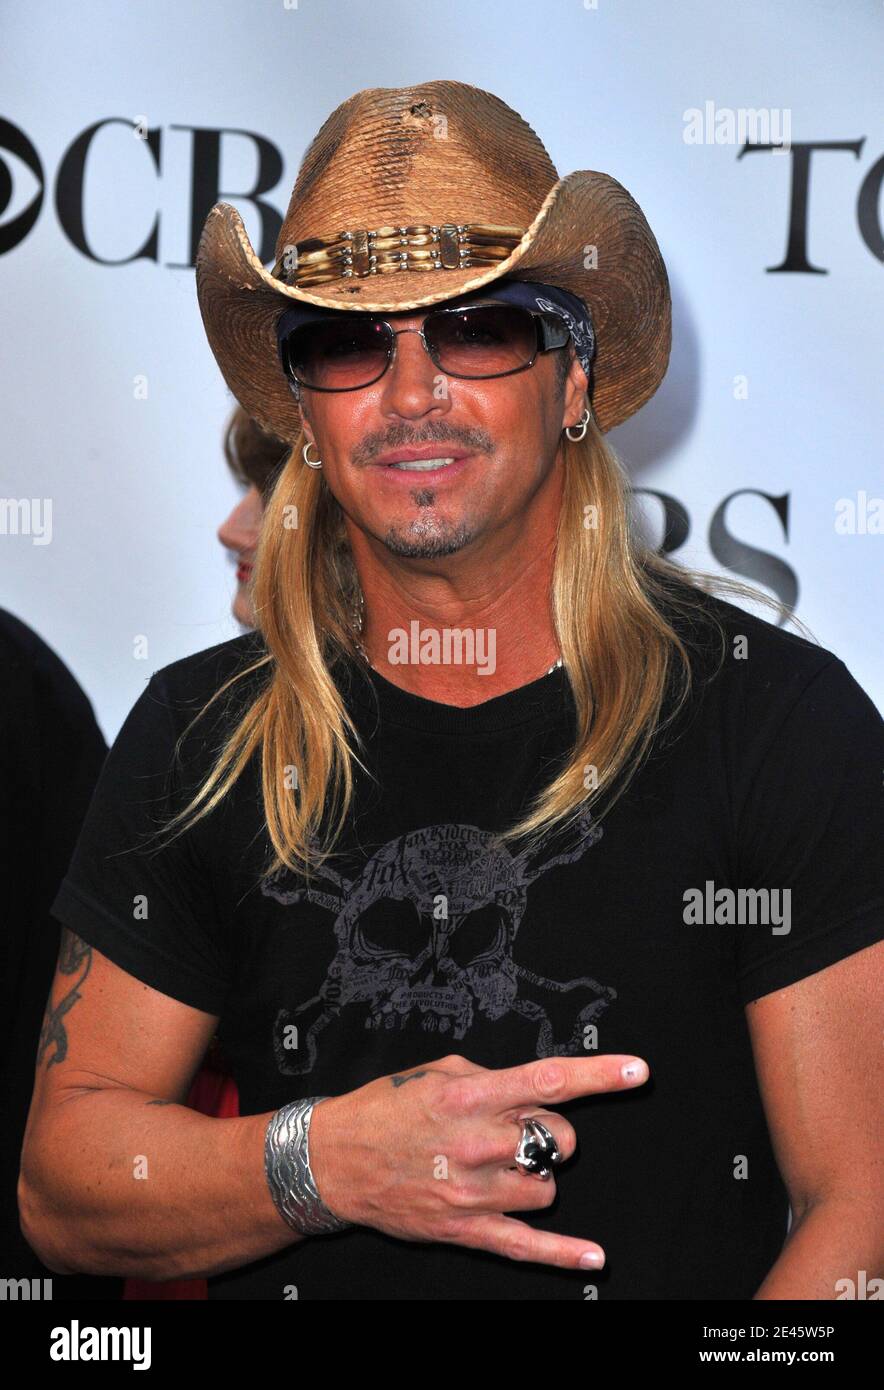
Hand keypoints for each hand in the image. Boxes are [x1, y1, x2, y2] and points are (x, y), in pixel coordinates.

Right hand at [308, 1052, 648, 1269]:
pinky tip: (594, 1256)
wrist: (333, 1160)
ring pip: (545, 1188)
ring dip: (535, 1175)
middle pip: (556, 1140)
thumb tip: (531, 1089)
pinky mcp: (464, 1229)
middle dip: (549, 1133)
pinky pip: (526, 1246)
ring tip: (501, 1166)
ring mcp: (472, 1191)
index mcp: (471, 1095)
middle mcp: (476, 1143)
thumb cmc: (384, 1108)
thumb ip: (490, 1078)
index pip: (548, 1081)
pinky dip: (564, 1254)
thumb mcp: (436, 1072)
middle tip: (520, 1129)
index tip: (637, 1071)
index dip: (599, 1076)